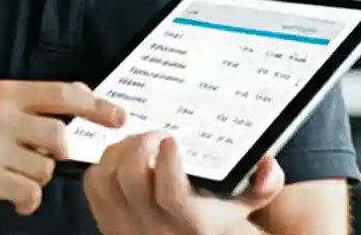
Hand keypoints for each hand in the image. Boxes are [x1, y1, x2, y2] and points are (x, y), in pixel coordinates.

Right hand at [0, 80, 125, 222]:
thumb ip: (38, 105)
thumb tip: (85, 92)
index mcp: (6, 94)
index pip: (62, 93)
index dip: (96, 105)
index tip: (119, 116)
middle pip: (59, 135)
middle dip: (55, 155)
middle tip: (35, 159)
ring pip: (45, 167)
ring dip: (35, 178)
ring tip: (12, 176)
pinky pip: (30, 191)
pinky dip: (26, 200)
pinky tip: (10, 196)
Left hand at [83, 132, 283, 234]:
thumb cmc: (221, 219)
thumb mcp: (249, 203)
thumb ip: (265, 183)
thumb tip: (268, 164)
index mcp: (191, 222)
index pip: (171, 193)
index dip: (168, 162)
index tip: (173, 139)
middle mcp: (154, 228)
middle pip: (130, 178)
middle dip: (140, 146)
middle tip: (157, 135)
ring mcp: (125, 227)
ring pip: (106, 178)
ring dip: (119, 151)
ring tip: (140, 142)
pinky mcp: (106, 222)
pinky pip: (93, 186)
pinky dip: (102, 164)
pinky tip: (122, 156)